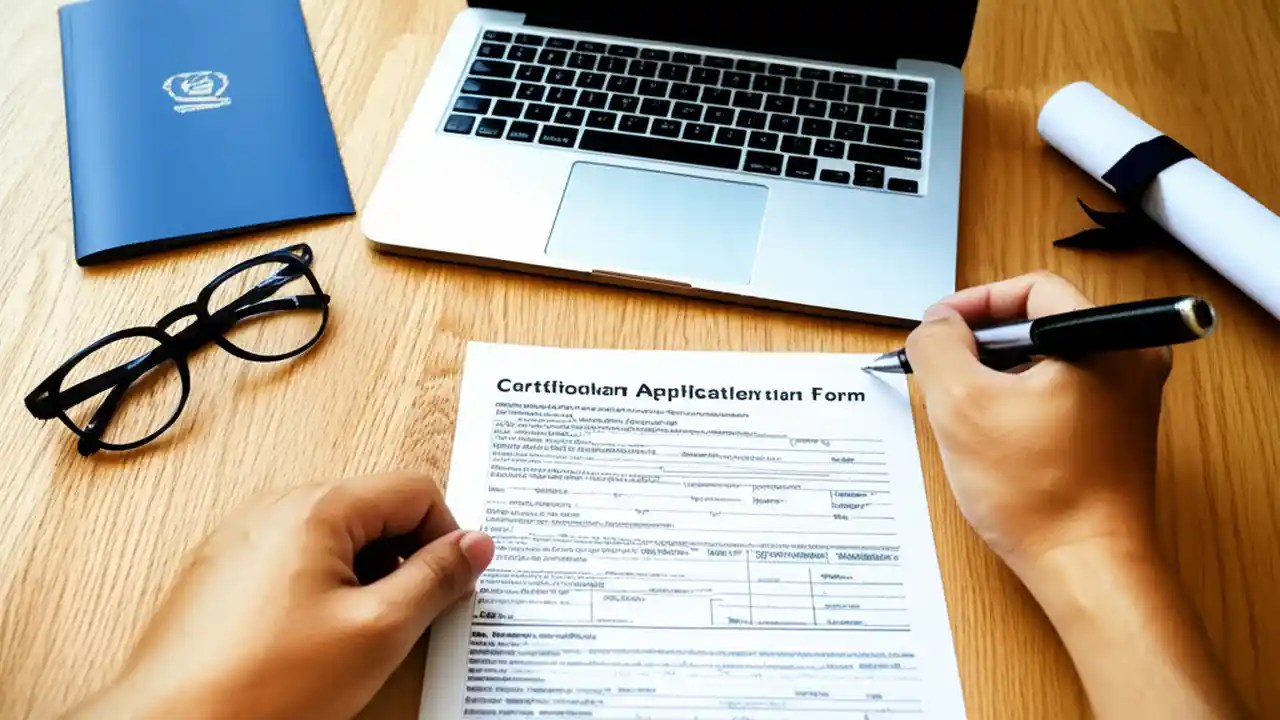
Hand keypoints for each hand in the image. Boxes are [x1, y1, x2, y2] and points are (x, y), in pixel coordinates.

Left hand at [65, 472, 494, 719]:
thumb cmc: (262, 686)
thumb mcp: (378, 631)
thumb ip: (435, 579)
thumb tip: (475, 546)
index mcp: (316, 507)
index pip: (414, 490)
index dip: (446, 539)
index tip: (452, 586)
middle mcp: (274, 508)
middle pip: (374, 512)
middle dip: (404, 562)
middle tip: (406, 620)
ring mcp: (242, 540)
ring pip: (336, 541)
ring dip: (364, 582)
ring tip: (355, 642)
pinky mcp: (221, 576)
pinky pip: (295, 565)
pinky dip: (322, 595)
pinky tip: (314, 647)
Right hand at [905, 271, 1170, 572]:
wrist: (1085, 567)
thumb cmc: (1040, 495)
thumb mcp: (961, 404)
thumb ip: (938, 346)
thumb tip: (935, 327)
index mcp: (1106, 339)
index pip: (1031, 289)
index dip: (974, 304)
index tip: (938, 330)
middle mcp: (1129, 360)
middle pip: (1038, 323)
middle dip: (981, 345)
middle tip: (944, 371)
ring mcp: (1126, 398)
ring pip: (1044, 361)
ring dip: (996, 376)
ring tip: (963, 410)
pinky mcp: (1115, 431)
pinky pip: (1057, 393)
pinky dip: (1018, 402)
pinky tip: (991, 436)